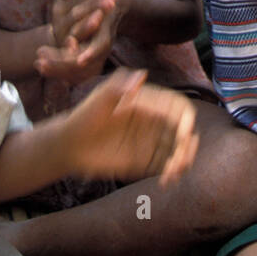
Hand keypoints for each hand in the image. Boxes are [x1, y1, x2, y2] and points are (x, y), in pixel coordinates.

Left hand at [36, 0, 124, 80]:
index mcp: (107, 24)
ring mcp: (95, 48)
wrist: (117, 4)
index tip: (70, 47)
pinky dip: (59, 71)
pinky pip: (75, 71)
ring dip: (59, 69)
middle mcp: (103, 39)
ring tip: (39, 67)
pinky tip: (42, 68)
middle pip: (87, 63)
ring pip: (80, 69)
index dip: (89, 50)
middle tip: (43, 62)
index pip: (101, 42)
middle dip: (66, 63)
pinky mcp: (87, 54)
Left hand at [62, 67, 198, 184]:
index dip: (186, 119)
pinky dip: (171, 173)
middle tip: (180, 159)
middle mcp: (154, 122)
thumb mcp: (100, 96)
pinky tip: (167, 180)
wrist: (69, 143)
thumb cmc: (84, 115)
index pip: (178, 108)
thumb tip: (142, 75)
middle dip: (187, 145)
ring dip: (183, 160)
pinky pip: (165, 167)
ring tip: (174, 172)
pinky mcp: (144, 161)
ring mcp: (150, 142)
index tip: (183, 133)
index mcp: (150, 103)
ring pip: (178, 150)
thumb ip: (119, 84)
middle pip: (183, 131)